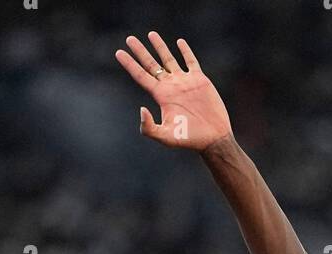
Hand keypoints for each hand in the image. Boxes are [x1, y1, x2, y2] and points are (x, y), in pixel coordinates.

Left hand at [115, 33, 231, 150]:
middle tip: (129, 39)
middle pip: (151, 64)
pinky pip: (191, 61)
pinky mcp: (199, 80)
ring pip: (169, 59)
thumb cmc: (189, 139)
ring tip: (151, 34)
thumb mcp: (166, 137)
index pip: (141, 76)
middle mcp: (170, 86)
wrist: (212, 137)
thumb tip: (141, 109)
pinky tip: (179, 42)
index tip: (119, 52)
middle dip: (140, 51)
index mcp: (161, 96)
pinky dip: (185, 51)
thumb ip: (149, 128)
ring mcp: (184, 82)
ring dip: (160, 47)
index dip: (129, 64)